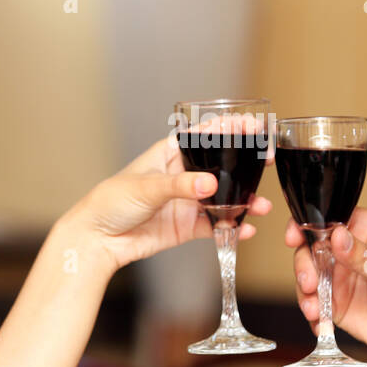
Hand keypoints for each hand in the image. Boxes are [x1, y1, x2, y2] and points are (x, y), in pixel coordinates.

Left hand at [66, 132, 272, 272]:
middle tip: (268, 161)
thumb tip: (211, 184)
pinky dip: (233, 227)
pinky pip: (217, 225)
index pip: (205, 135)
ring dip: (245, 201)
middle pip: (222, 166)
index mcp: (170, 154)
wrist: (98, 240)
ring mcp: (188, 201)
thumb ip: (180, 186)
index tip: (253, 126)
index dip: (230, 128)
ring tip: (262, 205)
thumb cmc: (111, 202)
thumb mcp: (146, 188)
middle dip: (246, 164)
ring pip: (225, 197)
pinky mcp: (188, 226)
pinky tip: (246, 230)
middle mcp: (183, 176)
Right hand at [287, 208, 366, 366]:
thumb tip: (337, 235)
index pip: (330, 217)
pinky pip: (312, 301)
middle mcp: (349, 251)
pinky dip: (311, 310)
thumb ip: (364, 256)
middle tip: (309, 283)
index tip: (295, 237)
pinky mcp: (336, 302)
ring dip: (304, 290)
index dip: (308, 223)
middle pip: (311, 246)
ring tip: (314, 308)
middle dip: (304, 264)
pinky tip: (320, 321)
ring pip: (307, 274)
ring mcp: (340, 277)